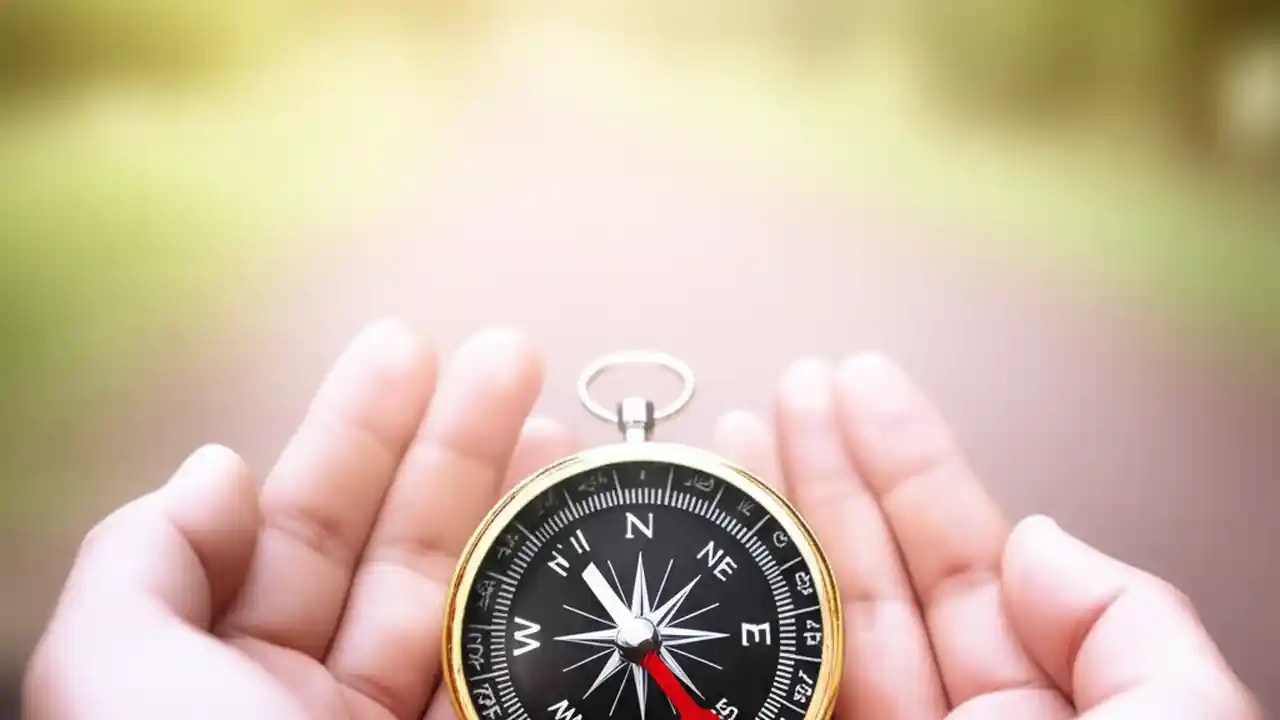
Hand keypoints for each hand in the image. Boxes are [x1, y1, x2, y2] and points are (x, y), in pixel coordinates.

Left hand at [23, 322, 577, 719]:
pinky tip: (591, 534)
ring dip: (527, 508)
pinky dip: (569, 599)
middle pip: (403, 546)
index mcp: (228, 688)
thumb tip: (210, 472)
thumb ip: (139, 570)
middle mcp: (330, 711)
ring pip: (482, 601)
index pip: (297, 528)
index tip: (406, 352)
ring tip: (563, 425)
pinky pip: (540, 671)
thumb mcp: (114, 689)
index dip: (350, 433)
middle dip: (456, 443)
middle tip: (512, 359)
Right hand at [711, 355, 1264, 718]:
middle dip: (829, 471)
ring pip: (812, 624)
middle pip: (876, 576)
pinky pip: (774, 689)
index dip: (912, 464)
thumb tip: (1039, 541)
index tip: (867, 384)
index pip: (966, 558)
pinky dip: (739, 622)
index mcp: (1055, 709)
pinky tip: (717, 555)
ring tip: (742, 440)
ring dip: (773, 527)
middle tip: (790, 389)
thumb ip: (1131, 627)